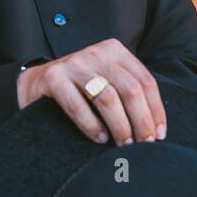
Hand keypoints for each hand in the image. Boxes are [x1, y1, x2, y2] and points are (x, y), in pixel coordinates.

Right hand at [16, 38, 166, 146]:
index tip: (159, 135)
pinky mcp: (54, 78)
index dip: (155, 110)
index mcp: (115, 51)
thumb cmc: (80, 88)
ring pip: (107, 98)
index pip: (145, 81)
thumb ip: (128, 93)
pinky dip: (91, 126)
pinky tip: (100, 139)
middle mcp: (97, 53)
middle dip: (141, 121)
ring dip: (120, 126)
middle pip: (130, 90)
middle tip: (145, 145)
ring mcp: (74, 64)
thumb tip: (156, 128)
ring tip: (125, 145)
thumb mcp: (107, 80)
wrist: (36, 82)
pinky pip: (77, 105)